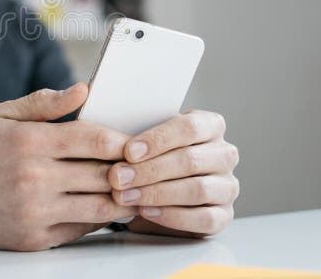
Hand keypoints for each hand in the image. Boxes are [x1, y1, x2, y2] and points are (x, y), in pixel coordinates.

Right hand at [0, 83, 136, 250]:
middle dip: (129, 169)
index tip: (132, 141)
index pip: (94, 139)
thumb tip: (84, 89)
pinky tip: (101, 204)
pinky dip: (98, 217)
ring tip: (131, 187)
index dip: (122, 140)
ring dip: (122, 197)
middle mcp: (34, 178)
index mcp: (29, 141)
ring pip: (100, 206)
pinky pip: (82, 228)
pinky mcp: (35, 238)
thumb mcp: (3, 116)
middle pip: (104, 174)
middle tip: (141, 165)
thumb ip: (45, 102)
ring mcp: (35, 211)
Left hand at [107, 110, 239, 237]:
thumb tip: (93, 101)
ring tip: (125, 196)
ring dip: (156, 194)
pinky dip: (172, 216)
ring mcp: (227, 185)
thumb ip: (128, 121)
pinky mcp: (224, 214)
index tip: (128, 151)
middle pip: (191, 160)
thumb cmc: (151, 155)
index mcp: (210, 125)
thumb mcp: (142, 133)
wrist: (159, 188)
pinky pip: (204, 218)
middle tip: (117, 177)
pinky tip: (146, 211)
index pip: (190, 126)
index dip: (158, 139)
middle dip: (149, 170)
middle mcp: (224, 154)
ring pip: (197, 189)